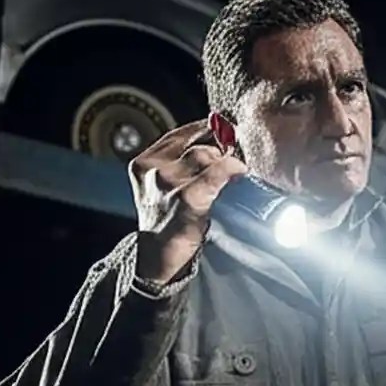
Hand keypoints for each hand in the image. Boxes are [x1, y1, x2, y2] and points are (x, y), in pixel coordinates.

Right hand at [128, 120, 247, 281]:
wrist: (157, 257)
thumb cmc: (167, 219)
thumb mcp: (162, 185)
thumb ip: (179, 162)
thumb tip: (218, 138)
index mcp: (144, 162)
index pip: (180, 134)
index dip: (206, 129)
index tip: (226, 129)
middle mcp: (153, 169)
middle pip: (197, 143)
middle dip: (222, 145)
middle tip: (239, 151)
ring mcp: (168, 183)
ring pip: (207, 155)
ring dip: (228, 158)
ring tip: (238, 166)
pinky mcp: (187, 198)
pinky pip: (217, 172)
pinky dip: (232, 168)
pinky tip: (240, 171)